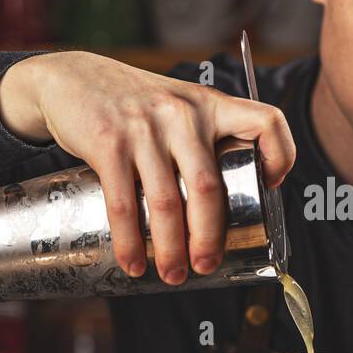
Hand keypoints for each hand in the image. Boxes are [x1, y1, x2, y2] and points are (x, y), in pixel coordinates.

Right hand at [0, 52, 294, 283]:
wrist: (71, 78)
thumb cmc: (134, 106)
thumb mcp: (178, 107)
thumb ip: (203, 140)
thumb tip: (225, 206)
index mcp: (211, 105)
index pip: (267, 121)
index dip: (281, 155)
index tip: (269, 187)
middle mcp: (184, 113)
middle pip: (210, 186)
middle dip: (210, 237)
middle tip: (207, 265)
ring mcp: (144, 127)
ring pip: (168, 201)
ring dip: (171, 249)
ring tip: (173, 274)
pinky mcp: (108, 142)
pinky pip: (123, 202)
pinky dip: (130, 241)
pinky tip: (133, 262)